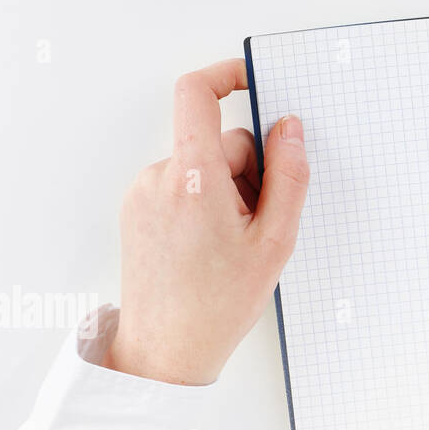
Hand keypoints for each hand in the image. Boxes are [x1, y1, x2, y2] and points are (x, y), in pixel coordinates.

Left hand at [102, 60, 309, 384]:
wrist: (165, 352)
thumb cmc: (216, 305)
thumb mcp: (275, 240)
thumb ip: (289, 175)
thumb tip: (291, 128)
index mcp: (192, 178)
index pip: (197, 95)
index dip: (227, 76)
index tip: (252, 82)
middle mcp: (158, 178)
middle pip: (218, 142)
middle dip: (250, 169)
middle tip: (261, 220)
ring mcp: (143, 195)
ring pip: (203, 166)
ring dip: (228, 190)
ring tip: (234, 242)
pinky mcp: (137, 210)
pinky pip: (182, 185)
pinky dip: (206, 202)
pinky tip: (213, 245)